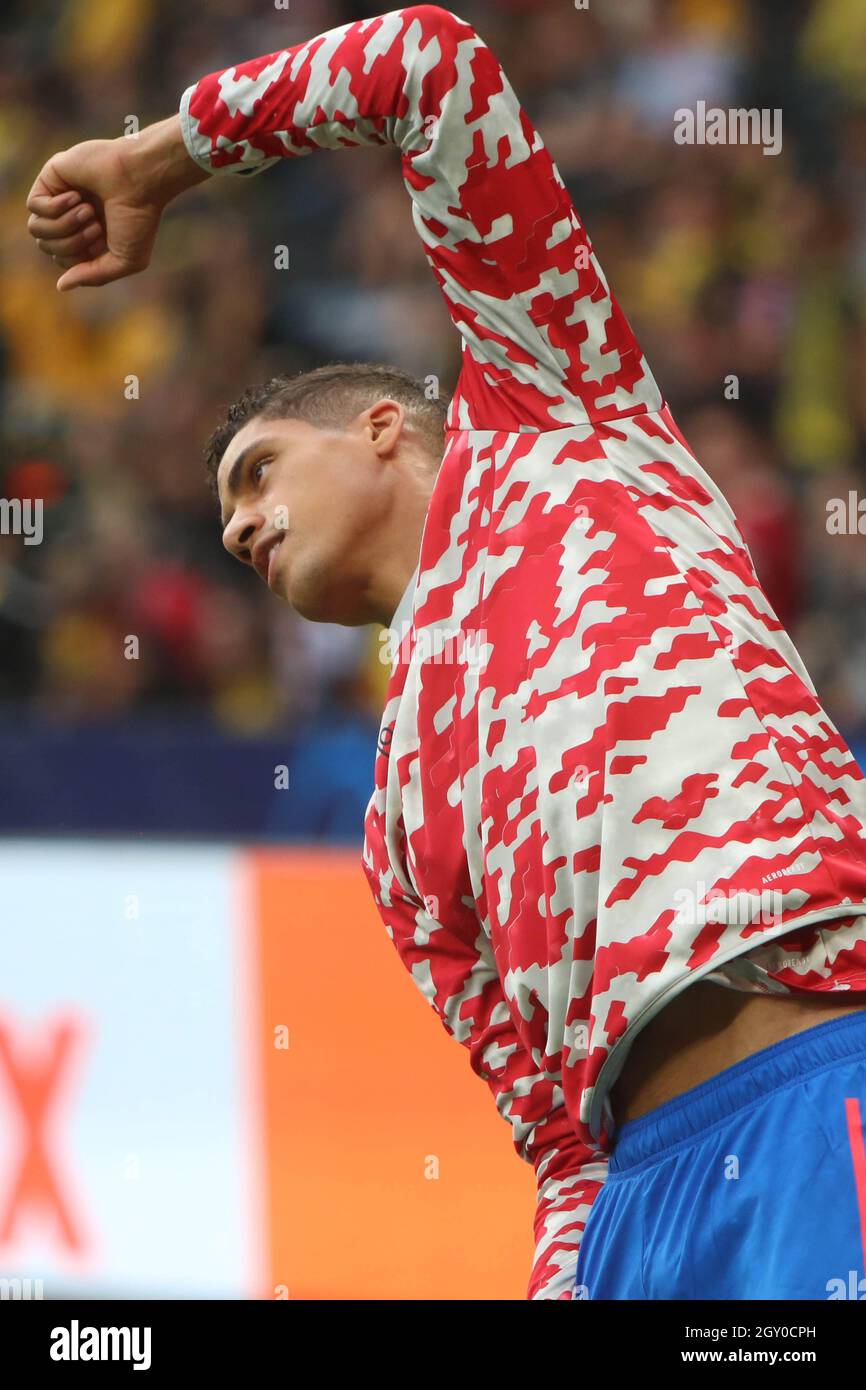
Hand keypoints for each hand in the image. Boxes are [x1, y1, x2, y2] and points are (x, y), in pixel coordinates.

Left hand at [26, 118, 208, 291]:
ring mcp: (59, 196)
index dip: (78, 258)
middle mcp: (71, 217)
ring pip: (36, 229)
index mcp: (87, 237)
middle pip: (46, 247)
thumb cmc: (139, 219)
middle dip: (72, 243)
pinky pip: (33, 206)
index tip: (102, 241)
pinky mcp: (51, 177)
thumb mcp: (124, 261)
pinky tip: (77, 196)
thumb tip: (60, 285)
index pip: (62, 260)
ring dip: (64, 226)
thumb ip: (92, 277)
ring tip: (87, 211)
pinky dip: (56, 207)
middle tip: (97, 225)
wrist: (142, 180)